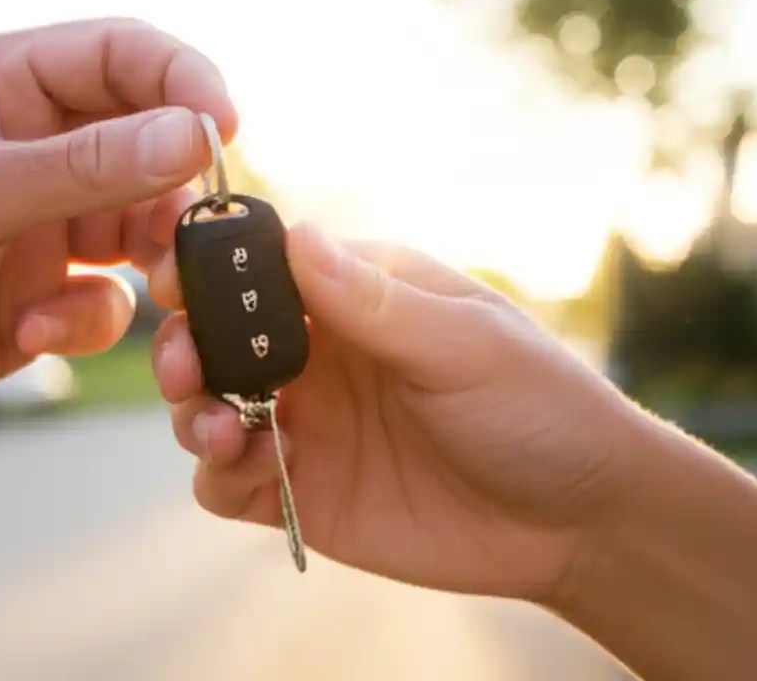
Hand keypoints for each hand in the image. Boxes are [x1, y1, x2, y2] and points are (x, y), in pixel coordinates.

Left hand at [0, 18, 235, 435]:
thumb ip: (86, 166)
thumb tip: (194, 136)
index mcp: (5, 87)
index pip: (124, 57)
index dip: (183, 84)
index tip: (225, 130)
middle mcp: (31, 152)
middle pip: (150, 150)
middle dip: (175, 194)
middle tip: (190, 235)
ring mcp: (36, 228)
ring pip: (142, 232)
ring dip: (149, 264)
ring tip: (141, 287)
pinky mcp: (35, 299)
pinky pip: (106, 302)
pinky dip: (88, 320)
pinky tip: (33, 333)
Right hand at [149, 223, 645, 601]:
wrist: (579, 522)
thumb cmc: (540, 408)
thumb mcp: (465, 345)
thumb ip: (375, 302)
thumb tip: (296, 235)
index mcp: (357, 299)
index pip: (262, 269)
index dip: (211, 271)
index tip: (176, 282)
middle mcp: (319, 357)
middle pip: (216, 340)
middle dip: (184, 348)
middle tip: (184, 369)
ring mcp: (307, 425)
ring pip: (207, 409)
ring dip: (193, 414)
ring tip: (220, 430)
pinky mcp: (303, 493)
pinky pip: (228, 483)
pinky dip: (217, 475)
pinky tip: (249, 469)